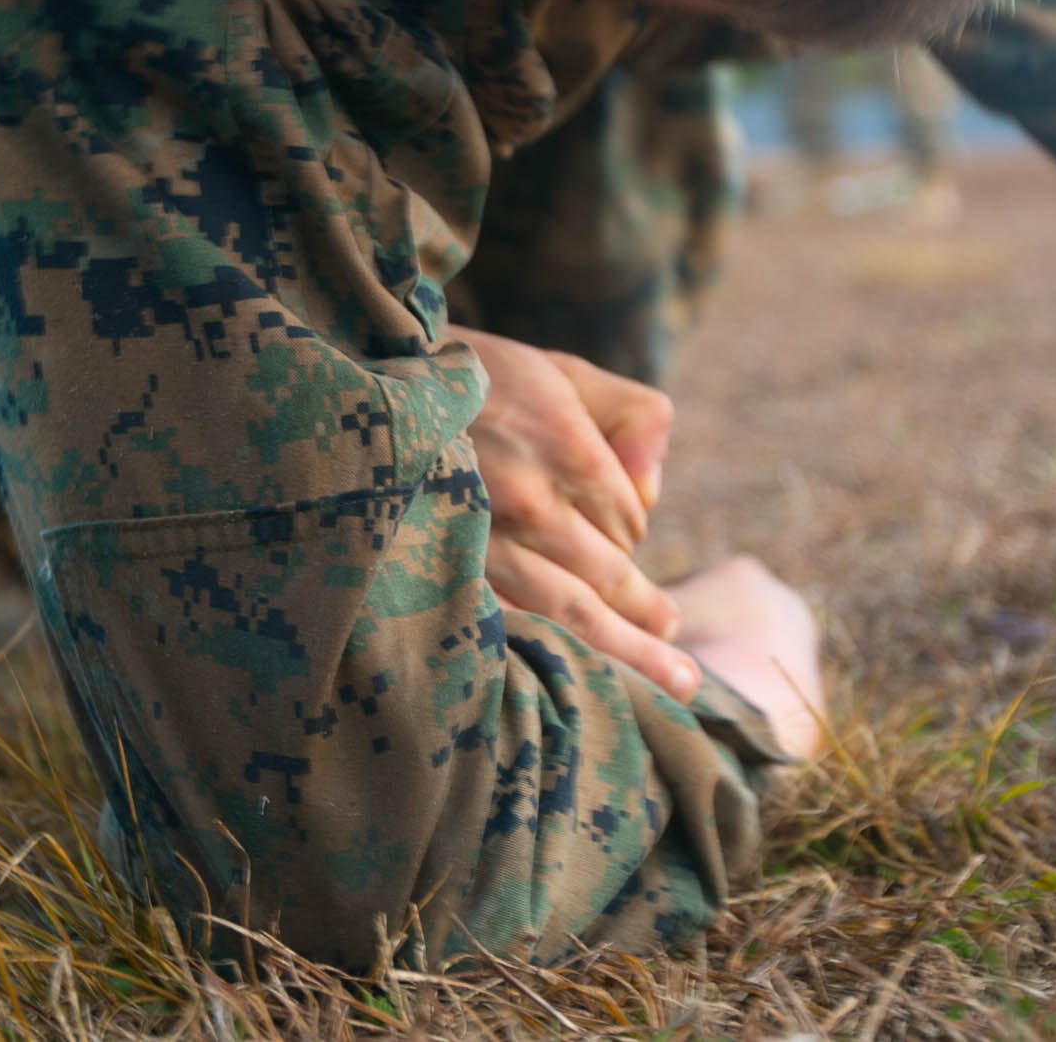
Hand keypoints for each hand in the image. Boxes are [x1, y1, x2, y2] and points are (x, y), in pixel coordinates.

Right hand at [452, 325, 697, 700]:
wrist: (374, 393)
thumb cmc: (479, 381)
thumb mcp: (565, 373)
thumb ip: (633, 418)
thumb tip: (656, 492)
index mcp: (565, 445)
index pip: (628, 521)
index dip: (629, 534)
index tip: (615, 538)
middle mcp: (530, 499)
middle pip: (606, 574)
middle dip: (645, 617)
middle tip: (681, 667)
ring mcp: (485, 539)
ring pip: (568, 610)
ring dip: (623, 650)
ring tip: (670, 682)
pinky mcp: (447, 566)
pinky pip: (509, 620)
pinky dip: (545, 650)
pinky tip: (572, 679)